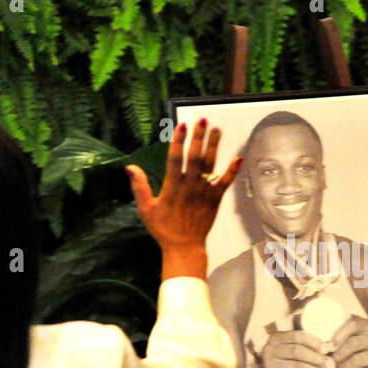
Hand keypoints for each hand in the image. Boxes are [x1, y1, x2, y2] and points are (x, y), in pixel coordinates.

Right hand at [127, 119, 241, 279]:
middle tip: (202, 120)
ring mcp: (204, 193)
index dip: (178, 142)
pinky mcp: (215, 199)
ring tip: (217, 130)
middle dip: (198, 137)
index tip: (181, 126)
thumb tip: (130, 167)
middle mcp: (190, 187)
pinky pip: (225, 183)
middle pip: (195, 157)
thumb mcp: (145, 209)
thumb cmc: (163, 229)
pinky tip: (237, 158)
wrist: (184, 247)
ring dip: (214, 147)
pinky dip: (232, 171)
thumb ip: (139, 186)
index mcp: (172, 188)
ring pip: (210, 166)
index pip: (175, 160)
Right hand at [258, 329, 333, 367]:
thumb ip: (308, 346)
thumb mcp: (292, 349)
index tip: (327, 349)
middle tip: (332, 365)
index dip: (314, 342)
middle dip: (317, 358)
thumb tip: (331, 347)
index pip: (297, 336)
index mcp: (276, 338)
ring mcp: (270, 367)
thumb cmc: (287, 362)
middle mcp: (270, 351)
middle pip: (297, 352)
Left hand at [330, 315, 367, 367]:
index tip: (327, 347)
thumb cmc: (358, 349)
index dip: (338, 335)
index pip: (353, 324)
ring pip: (358, 359)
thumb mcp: (353, 337)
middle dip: (338, 354)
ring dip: (343, 367)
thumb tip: (323, 347)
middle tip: (328, 363)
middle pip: (354, 343)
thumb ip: (340, 338)